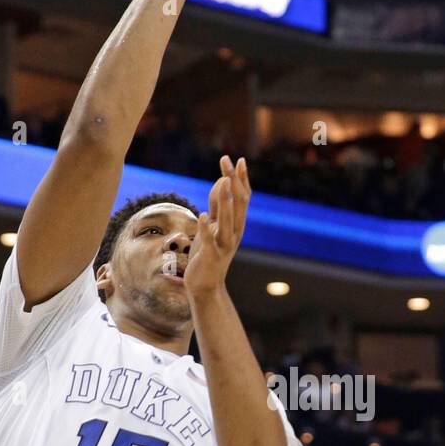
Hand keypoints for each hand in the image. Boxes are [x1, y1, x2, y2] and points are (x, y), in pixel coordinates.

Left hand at [184, 155, 250, 297]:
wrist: (206, 286)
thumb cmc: (208, 254)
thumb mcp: (213, 226)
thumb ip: (217, 206)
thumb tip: (222, 182)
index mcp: (236, 225)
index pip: (242, 198)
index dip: (241, 179)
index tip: (238, 160)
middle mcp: (235, 233)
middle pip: (237, 204)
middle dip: (233, 181)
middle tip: (228, 160)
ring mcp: (224, 245)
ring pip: (228, 221)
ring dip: (225, 201)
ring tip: (224, 182)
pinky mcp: (211, 256)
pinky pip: (209, 240)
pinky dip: (206, 228)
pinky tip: (202, 216)